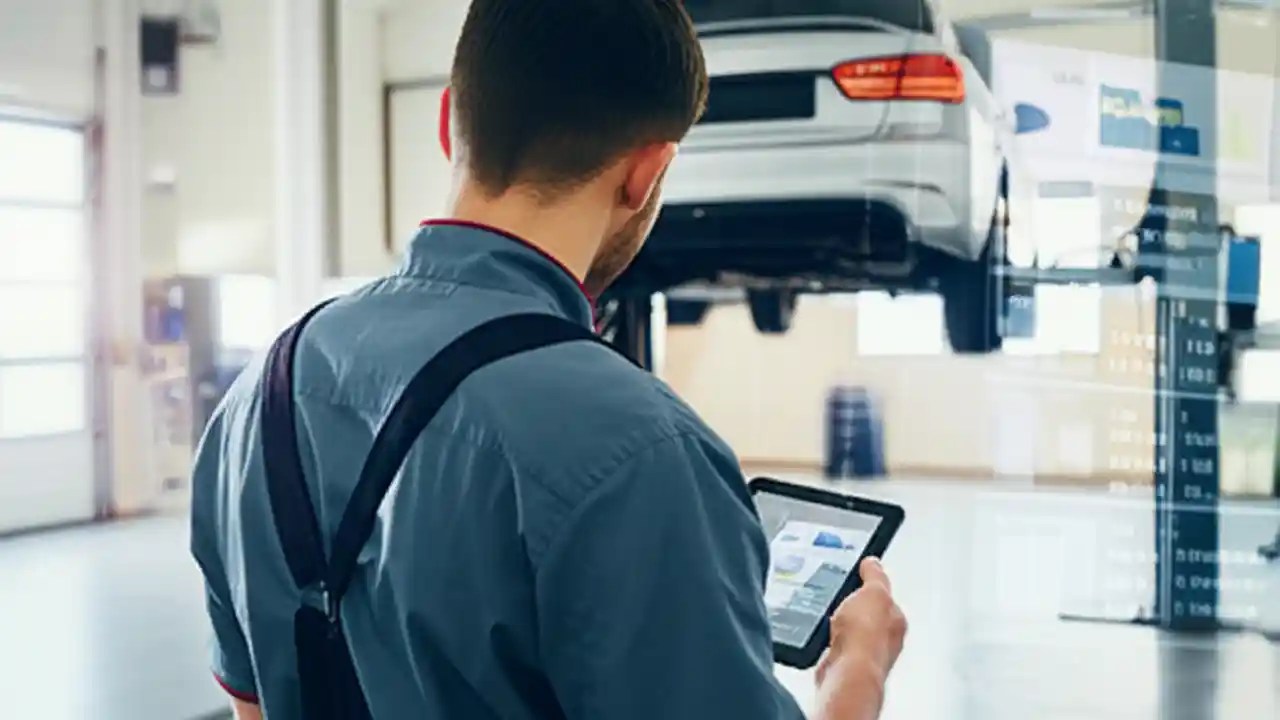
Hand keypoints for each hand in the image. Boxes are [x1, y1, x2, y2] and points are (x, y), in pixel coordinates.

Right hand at [813, 557, 906, 719]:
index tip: (858, 575)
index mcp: (896, 618)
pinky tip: (826, 636)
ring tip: (832, 619)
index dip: (869, 583)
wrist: (847, 672)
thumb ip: (874, 576)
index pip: (884, 594)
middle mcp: (885, 638)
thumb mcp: (873, 592)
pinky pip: (836, 644)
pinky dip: (830, 639)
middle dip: (852, 604)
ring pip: (850, 629)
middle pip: (867, 612)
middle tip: (842, 598)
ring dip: (840, 623)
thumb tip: (873, 563)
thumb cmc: (866, 638)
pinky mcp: (846, 664)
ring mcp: (865, 652)